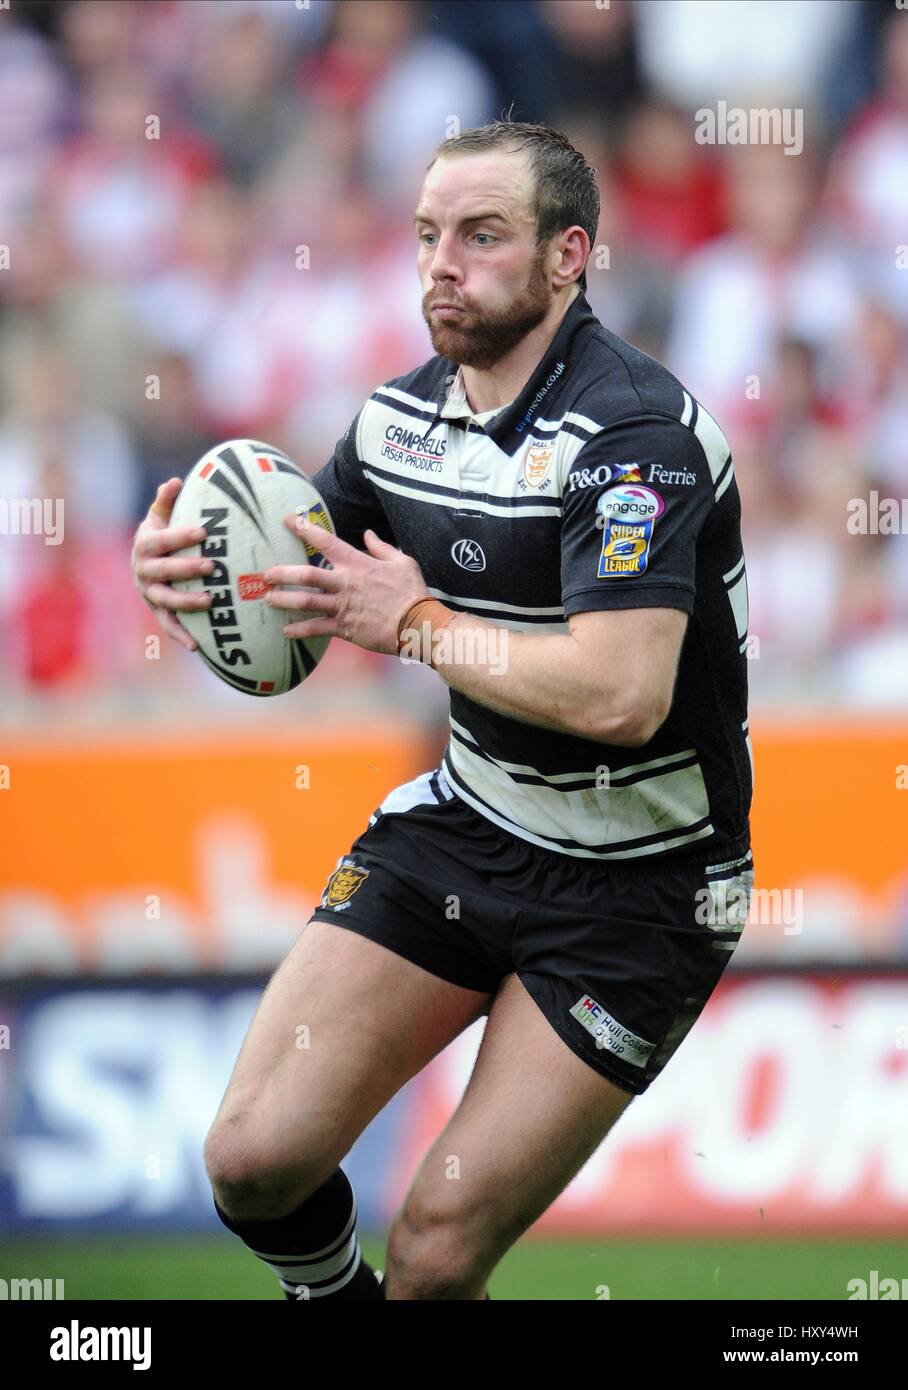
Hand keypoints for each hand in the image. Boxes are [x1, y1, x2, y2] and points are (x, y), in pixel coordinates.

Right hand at [131, 477, 213, 651]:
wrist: (145, 563)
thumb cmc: (160, 537)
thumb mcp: (160, 517)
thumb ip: (166, 501)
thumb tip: (177, 481)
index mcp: (144, 545)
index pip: (161, 541)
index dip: (180, 536)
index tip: (203, 531)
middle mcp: (143, 571)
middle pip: (164, 571)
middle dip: (187, 568)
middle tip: (212, 565)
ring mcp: (150, 594)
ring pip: (166, 600)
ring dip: (186, 602)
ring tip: (210, 601)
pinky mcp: (158, 612)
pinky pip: (169, 625)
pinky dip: (181, 636)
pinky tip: (197, 646)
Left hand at [264, 519, 428, 654]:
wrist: (417, 624)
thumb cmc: (412, 592)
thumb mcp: (402, 561)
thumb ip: (381, 547)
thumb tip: (368, 534)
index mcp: (358, 563)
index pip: (326, 540)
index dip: (304, 528)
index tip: (287, 519)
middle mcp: (346, 583)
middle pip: (307, 574)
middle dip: (283, 573)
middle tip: (266, 574)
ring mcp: (343, 606)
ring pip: (306, 602)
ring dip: (284, 600)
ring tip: (268, 599)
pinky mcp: (345, 628)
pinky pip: (316, 628)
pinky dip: (299, 630)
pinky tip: (286, 631)